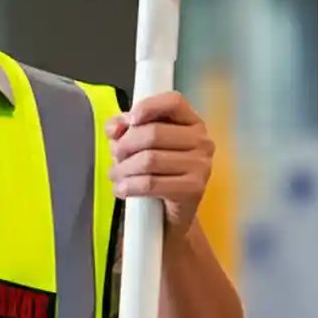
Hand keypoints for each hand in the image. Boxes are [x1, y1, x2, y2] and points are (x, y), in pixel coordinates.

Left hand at [106, 91, 214, 232]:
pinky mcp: (193, 189)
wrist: (170, 215)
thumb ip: (124, 129)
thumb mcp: (137, 145)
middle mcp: (202, 141)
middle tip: (115, 158)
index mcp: (191, 122)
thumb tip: (115, 127)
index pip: (174, 101)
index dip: (148, 107)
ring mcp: (201, 165)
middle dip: (125, 145)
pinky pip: (151, 183)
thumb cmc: (155, 172)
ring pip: (149, 159)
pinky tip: (121, 189)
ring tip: (116, 175)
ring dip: (124, 168)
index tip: (129, 121)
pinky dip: (129, 186)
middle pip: (153, 132)